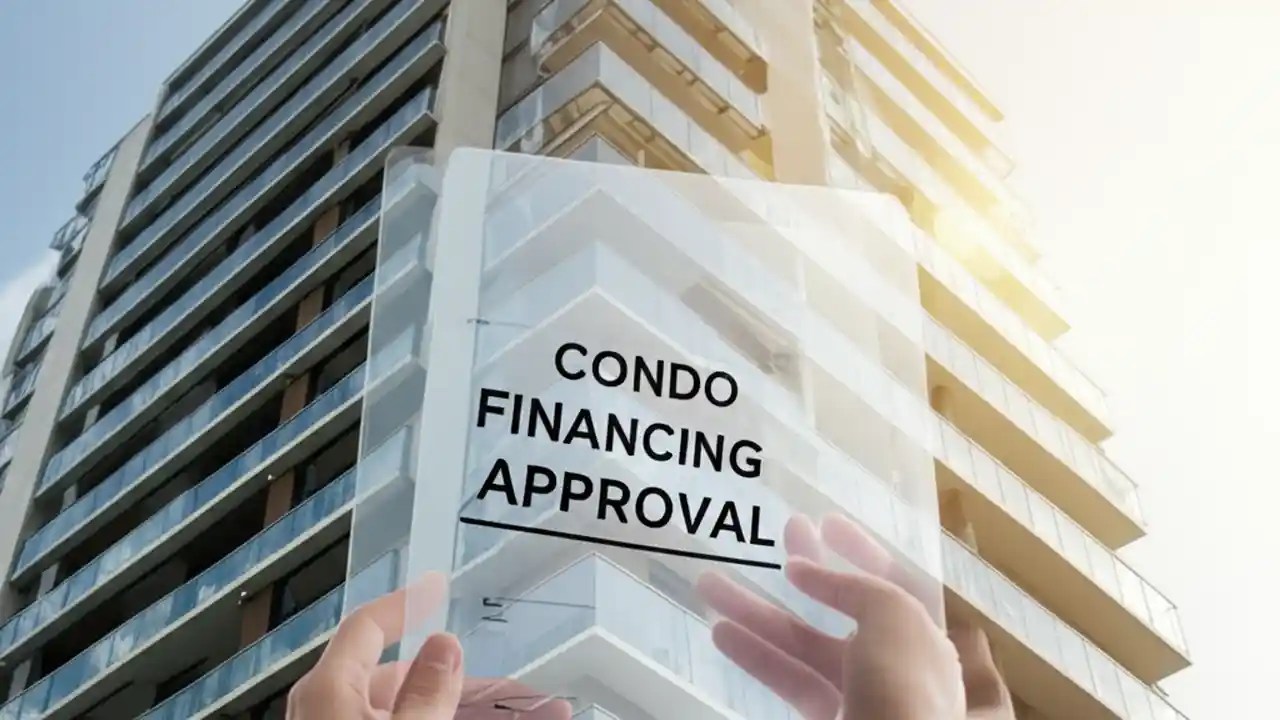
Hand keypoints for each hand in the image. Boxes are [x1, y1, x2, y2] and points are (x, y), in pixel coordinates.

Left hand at [287, 574, 572, 718]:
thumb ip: (428, 692)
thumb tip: (444, 647)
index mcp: (331, 692)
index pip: (370, 627)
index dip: (407, 602)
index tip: (437, 584)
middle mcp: (333, 715)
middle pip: (408, 682)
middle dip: (476, 687)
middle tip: (527, 695)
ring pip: (419, 717)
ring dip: (479, 716)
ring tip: (542, 716)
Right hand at [698, 514, 1014, 719]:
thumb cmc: (906, 702)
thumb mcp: (897, 625)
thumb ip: (862, 590)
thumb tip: (810, 571)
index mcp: (943, 652)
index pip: (905, 591)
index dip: (867, 554)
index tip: (823, 524)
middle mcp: (911, 683)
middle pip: (852, 618)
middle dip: (811, 573)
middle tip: (778, 535)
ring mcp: (868, 712)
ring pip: (810, 655)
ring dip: (760, 616)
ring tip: (711, 583)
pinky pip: (794, 689)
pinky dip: (759, 659)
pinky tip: (723, 632)